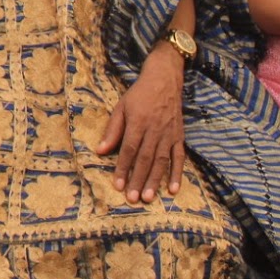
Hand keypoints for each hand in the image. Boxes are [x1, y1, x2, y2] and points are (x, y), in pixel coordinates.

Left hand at [96, 47, 185, 203]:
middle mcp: (155, 130)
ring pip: (162, 161)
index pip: (129, 149)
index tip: (117, 185)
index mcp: (138, 122)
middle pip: (146, 159)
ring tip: (148, 197)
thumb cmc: (139, 94)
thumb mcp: (121, 107)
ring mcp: (169, 134)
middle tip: (132, 198)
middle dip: (138, 180)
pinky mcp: (179, 136)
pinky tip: (173, 189)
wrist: (164, 80)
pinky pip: (179, 157)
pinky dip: (177, 174)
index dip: (123, 168)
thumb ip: (113, 130)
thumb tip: (100, 151)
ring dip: (155, 181)